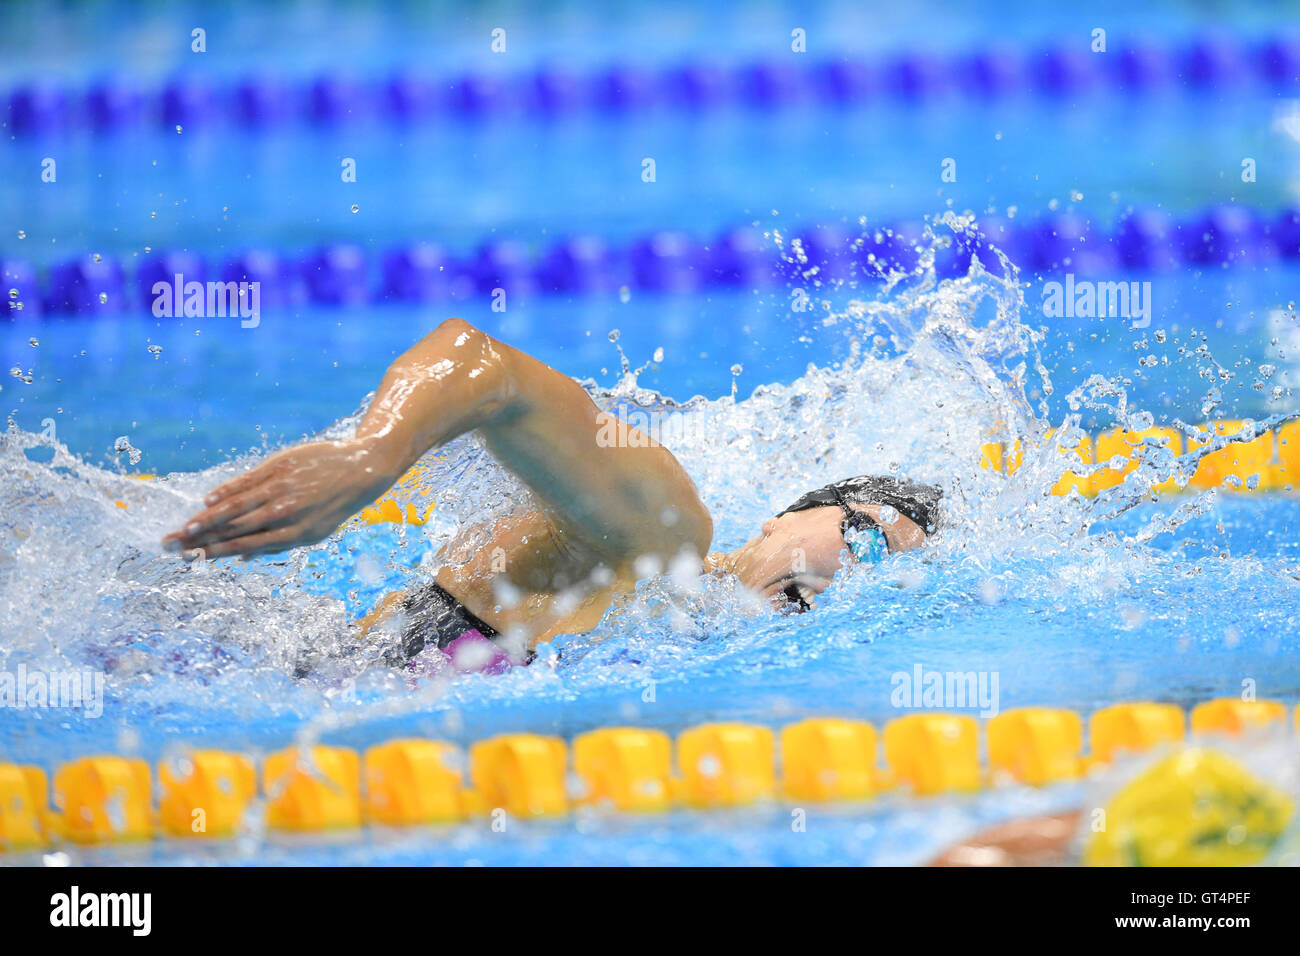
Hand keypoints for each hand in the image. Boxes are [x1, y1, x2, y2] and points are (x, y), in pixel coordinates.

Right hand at [162, 438, 397, 558]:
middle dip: (200, 539)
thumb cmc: (332, 504)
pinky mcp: (280, 466)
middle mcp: (287, 513)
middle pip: (235, 529)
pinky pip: (248, 481)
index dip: (215, 553)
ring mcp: (282, 488)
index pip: (246, 546)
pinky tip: (206, 501)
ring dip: (207, 519)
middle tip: (170, 547)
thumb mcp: (314, 532)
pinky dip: (226, 492)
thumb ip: (276, 543)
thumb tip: (240, 557)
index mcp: (295, 534)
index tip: (190, 560)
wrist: (361, 469)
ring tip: (183, 529)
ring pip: (237, 507)